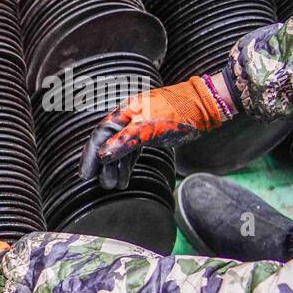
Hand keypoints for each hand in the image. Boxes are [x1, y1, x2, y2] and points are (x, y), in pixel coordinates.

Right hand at [80, 74, 229, 189]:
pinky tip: (124, 178)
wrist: (206, 106)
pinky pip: (131, 152)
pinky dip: (127, 166)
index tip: (86, 174)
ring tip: (113, 185)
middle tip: (100, 184)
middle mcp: (128, 119)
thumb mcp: (149, 127)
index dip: (91, 155)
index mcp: (124, 112)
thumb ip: (124, 141)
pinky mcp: (148, 135)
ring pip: (119, 150)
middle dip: (102, 166)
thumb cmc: (180, 112)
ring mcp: (138, 127)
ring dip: (115, 169)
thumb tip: (102, 155)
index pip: (100, 135)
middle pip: (107, 144)